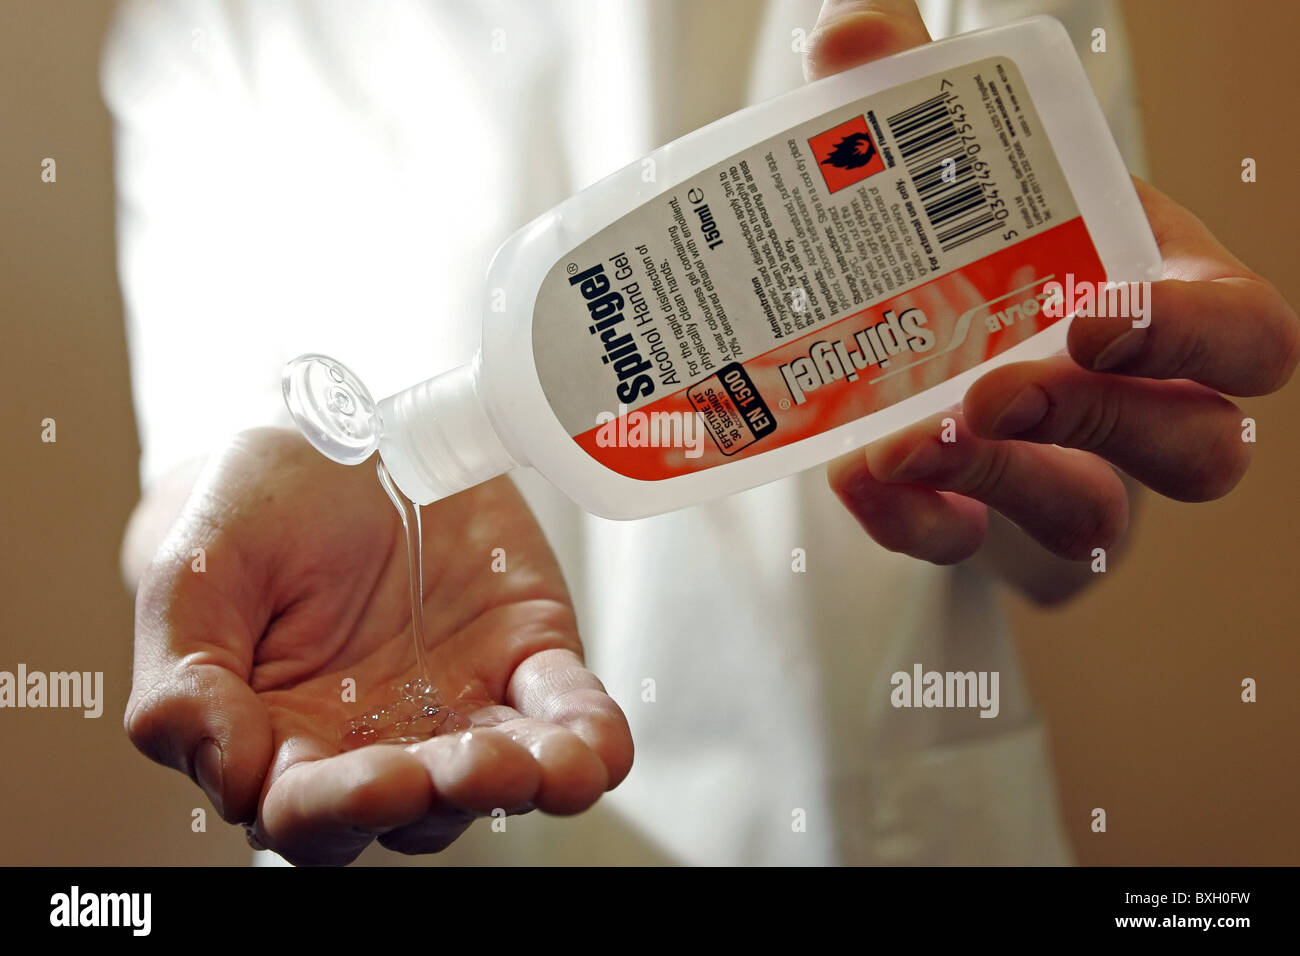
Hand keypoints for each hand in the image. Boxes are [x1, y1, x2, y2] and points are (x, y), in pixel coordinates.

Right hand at [126, 428, 632, 864]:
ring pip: (498, 774)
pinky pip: (564, 709)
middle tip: (471, 768)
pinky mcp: (526, 659)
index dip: (341, 808)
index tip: (379, 779)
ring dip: (528, 779)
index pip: (306, 811)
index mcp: (281, 741)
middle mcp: (377, 742)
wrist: (336, 434)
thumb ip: (185, 687)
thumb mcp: (192, 575)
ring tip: (548, 767)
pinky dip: (587, 736)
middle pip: (414, 807)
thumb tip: (234, 781)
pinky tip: (597, 748)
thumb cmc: (252, 513)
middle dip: (446, 796)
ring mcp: (459, 705)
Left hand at [808, 1, 1298, 567]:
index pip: (1245, 336)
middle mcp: (1138, 403)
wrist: (906, 338)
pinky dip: (917, 521)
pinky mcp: (988, 528)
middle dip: (1104, 422)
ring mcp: (1071, 474)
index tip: (1101, 320)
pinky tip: (858, 480)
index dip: (1198, 338)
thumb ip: (910, 99)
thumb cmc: (973, 244)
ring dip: (1007, 482)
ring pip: (1094, 515)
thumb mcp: (948, 166)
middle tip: (995, 390)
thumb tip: (851, 34)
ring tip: (906, 440)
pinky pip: (973, 548)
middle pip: (1198, 447)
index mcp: (1159, 299)